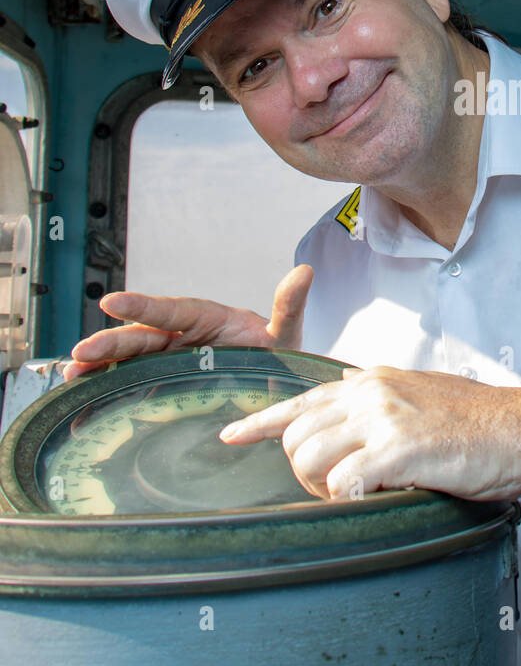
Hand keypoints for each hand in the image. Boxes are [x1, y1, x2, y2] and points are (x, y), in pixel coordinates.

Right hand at [62, 265, 314, 380]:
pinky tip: (82, 393)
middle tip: (81, 351)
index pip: (171, 311)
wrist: (276, 382)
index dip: (142, 307)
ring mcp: (171, 360)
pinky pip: (133, 381)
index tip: (112, 302)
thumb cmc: (277, 354)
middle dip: (111, 343)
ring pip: (130, 359)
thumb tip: (304, 272)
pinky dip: (107, 385)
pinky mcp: (165, 382)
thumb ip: (288, 306)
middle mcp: (183, 337)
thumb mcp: (284, 334)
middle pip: (143, 337)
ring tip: (71, 373)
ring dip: (100, 364)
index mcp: (206, 319)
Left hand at [219, 365, 520, 502]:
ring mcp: (382, 419)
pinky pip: (343, 484)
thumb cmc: (479, 423)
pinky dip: (349, 502)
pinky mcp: (398, 450)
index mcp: (372, 382)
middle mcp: (369, 393)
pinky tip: (373, 502)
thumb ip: (379, 396)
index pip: (300, 400)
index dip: (259, 422)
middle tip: (334, 493)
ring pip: (308, 460)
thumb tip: (346, 392)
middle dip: (301, 472)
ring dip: (321, 490)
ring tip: (355, 498)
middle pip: (294, 436)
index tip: (230, 437)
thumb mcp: (421, 393)